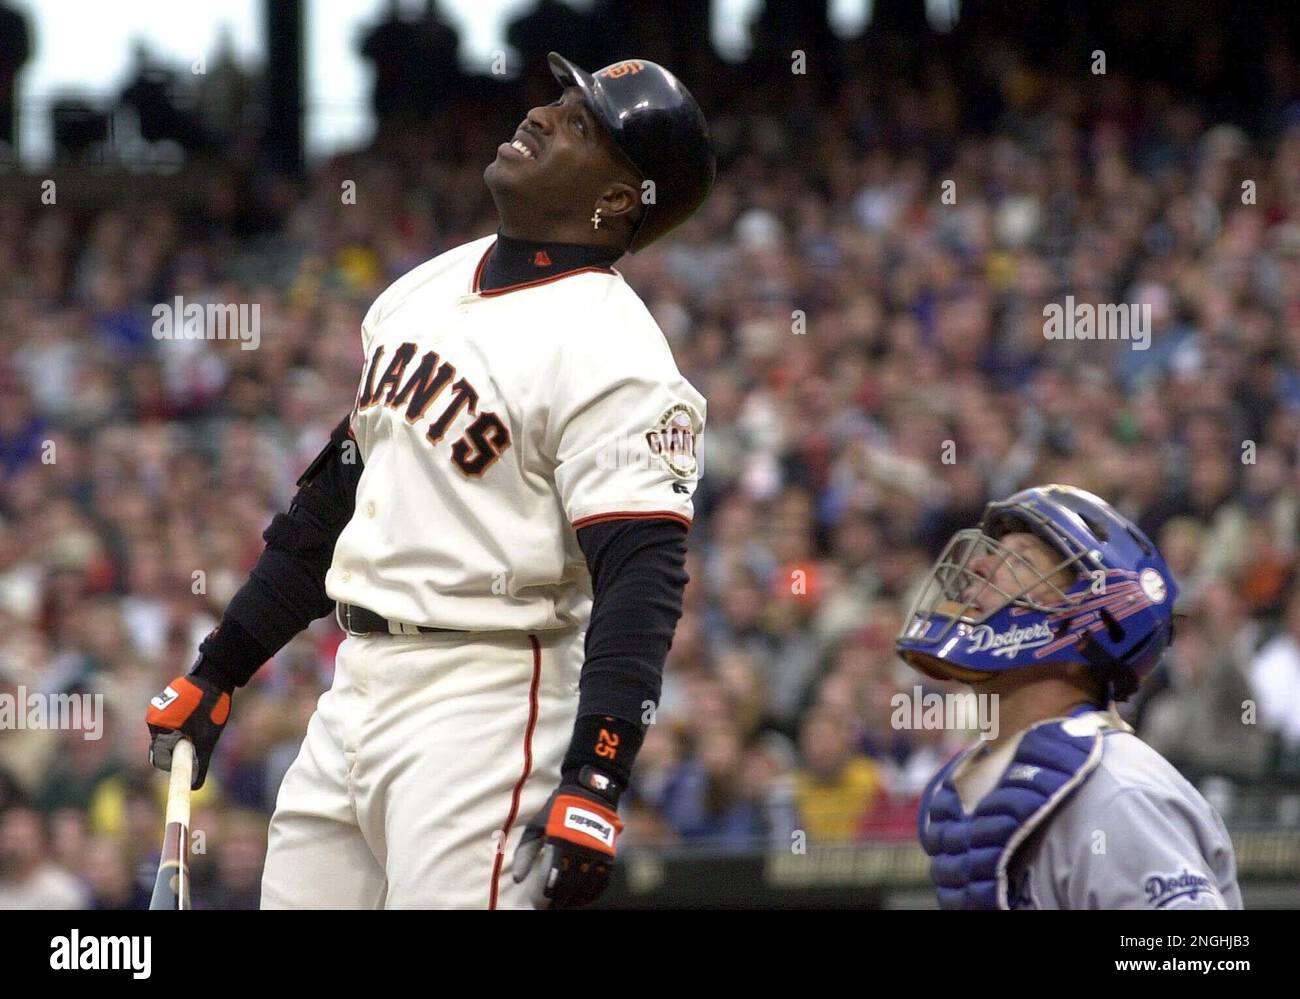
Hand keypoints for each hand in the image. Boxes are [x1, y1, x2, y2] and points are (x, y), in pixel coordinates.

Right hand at [146, 673, 230, 789]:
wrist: (215, 677)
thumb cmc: (210, 707)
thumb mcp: (207, 739)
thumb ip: (199, 763)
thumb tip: (195, 787)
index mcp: (158, 726)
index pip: (159, 757)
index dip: (175, 762)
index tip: (188, 761)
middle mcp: (153, 716)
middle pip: (162, 745)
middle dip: (180, 747)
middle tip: (199, 739)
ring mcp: (158, 707)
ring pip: (168, 732)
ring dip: (182, 734)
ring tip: (200, 723)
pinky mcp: (165, 700)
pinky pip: (171, 720)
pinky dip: (182, 723)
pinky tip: (197, 714)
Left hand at [511, 768, 623, 908]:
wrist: (590, 792)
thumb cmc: (558, 810)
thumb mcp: (537, 825)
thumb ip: (525, 852)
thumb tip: (517, 879)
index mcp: (559, 842)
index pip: (552, 878)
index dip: (546, 894)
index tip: (540, 901)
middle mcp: (578, 849)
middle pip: (569, 885)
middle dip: (559, 899)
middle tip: (552, 905)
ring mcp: (595, 852)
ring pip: (586, 886)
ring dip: (575, 899)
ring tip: (566, 904)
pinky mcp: (608, 854)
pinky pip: (602, 881)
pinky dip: (593, 893)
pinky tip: (584, 899)